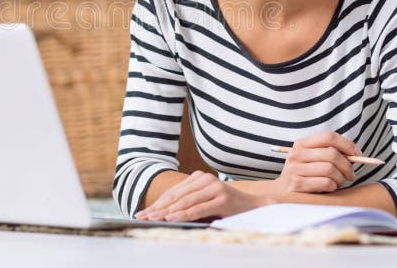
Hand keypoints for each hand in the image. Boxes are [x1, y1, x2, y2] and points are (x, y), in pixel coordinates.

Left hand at [134, 171, 271, 221]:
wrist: (255, 207)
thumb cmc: (226, 208)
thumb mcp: (205, 202)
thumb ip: (189, 203)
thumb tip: (163, 213)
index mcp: (199, 177)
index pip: (174, 192)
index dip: (157, 202)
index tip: (142, 212)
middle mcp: (205, 179)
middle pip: (176, 196)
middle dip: (158, 208)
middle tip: (142, 217)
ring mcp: (214, 187)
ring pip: (185, 201)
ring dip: (167, 211)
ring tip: (153, 218)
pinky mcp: (222, 198)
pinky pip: (198, 208)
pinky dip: (183, 214)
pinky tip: (171, 218)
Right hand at [273, 131, 359, 195]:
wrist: (282, 193)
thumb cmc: (305, 175)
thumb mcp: (312, 159)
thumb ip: (329, 153)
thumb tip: (356, 154)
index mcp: (301, 144)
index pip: (328, 136)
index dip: (347, 144)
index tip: (357, 154)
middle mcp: (296, 154)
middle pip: (332, 154)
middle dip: (347, 166)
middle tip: (350, 175)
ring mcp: (294, 169)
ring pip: (330, 169)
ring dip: (340, 179)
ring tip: (338, 183)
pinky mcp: (297, 184)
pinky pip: (325, 182)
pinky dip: (333, 187)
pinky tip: (330, 188)